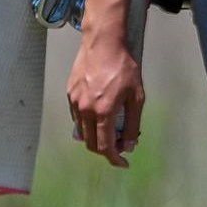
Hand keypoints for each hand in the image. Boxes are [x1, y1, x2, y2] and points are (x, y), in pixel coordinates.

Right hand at [66, 38, 144, 167]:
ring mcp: (75, 102)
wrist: (103, 43)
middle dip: (105, 149)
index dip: (115, 159)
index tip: (123, 163)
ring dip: (95, 136)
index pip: (105, 147)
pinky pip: (77, 117)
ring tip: (110, 128)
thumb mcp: (137, 96)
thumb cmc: (124, 67)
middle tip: (120, 144)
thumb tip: (131, 144)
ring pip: (82, 131)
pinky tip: (98, 113)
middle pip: (91, 143)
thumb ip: (133, 123)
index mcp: (103, 112)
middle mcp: (85, 110)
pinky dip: (87, 122)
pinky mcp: (70, 94)